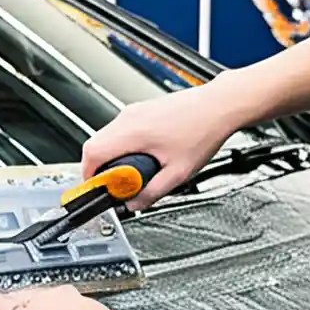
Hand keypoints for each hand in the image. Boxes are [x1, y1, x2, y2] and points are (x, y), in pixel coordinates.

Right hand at [81, 83, 246, 209]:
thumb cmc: (204, 131)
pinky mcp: (141, 110)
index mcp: (132, 133)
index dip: (89, 176)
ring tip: (130, 171)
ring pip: (106, 136)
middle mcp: (128, 119)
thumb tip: (134, 203)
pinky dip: (121, 146)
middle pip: (94, 145)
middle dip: (98, 168)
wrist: (220, 105)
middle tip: (113, 183)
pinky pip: (119, 130)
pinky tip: (142, 155)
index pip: (92, 154)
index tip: (97, 188)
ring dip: (110, 156)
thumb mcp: (178, 173)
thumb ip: (151, 192)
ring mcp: (133, 112)